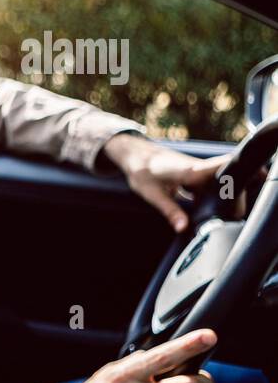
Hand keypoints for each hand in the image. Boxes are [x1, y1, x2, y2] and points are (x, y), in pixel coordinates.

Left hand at [102, 132, 228, 232]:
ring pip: (220, 185)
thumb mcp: (153, 194)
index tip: (247, 191)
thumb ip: (170, 211)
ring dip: (222, 199)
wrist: (135, 153)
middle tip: (226, 217)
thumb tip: (184, 228)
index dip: (239, 177)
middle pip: (228, 181)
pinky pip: (211, 187)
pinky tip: (205, 210)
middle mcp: (200, 169)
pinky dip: (211, 198)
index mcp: (191, 171)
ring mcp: (199, 172)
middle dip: (233, 198)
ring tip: (217, 216)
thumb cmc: (141, 171)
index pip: (225, 167)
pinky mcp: (196, 175)